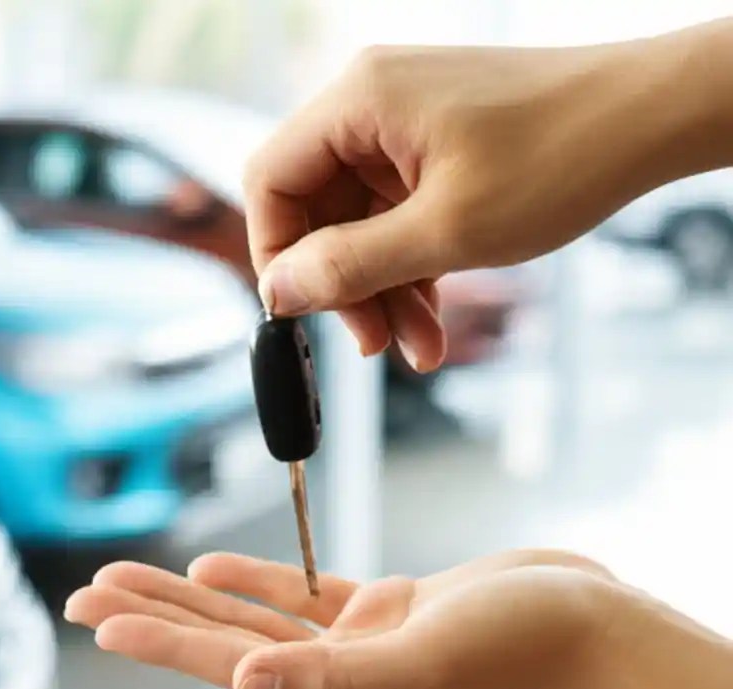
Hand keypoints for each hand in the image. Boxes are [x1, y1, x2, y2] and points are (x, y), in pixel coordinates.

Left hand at [65, 549, 620, 688]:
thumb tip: (249, 683)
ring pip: (251, 614)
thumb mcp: (422, 659)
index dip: (158, 640)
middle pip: (222, 640)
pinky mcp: (384, 610)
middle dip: (151, 615)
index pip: (226, 664)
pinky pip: (302, 595)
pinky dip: (257, 581)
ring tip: (127, 575)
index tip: (98, 618)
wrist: (589, 620)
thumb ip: (334, 678)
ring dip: (189, 595)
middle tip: (85, 594)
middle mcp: (336, 675)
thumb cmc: (520, 644)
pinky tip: (212, 567)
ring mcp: (358, 643)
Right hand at [245, 20, 732, 371]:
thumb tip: (279, 292)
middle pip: (318, 206)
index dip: (277, 252)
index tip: (300, 311)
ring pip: (362, 219)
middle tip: (371, 342)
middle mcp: (374, 101)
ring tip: (419, 346)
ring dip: (385, 286)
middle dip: (344, 283)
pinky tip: (433, 316)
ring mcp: (407, 121)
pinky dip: (412, 263)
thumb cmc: (565, 155)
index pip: (273, 178)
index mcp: (360, 101)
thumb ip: (350, 265)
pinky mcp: (438, 142)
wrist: (656, 118)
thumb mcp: (446, 231)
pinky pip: (400, 211)